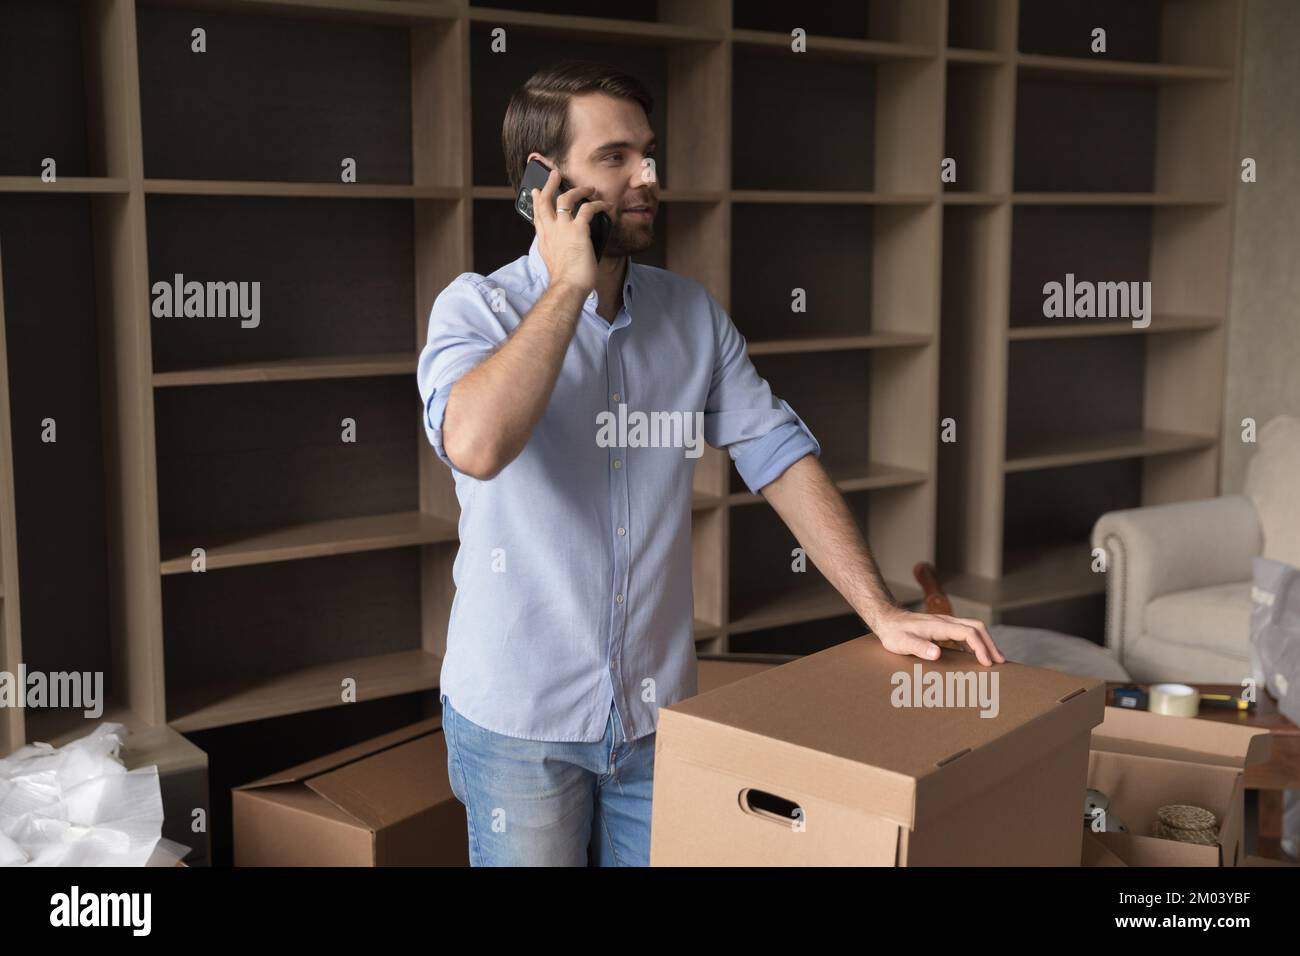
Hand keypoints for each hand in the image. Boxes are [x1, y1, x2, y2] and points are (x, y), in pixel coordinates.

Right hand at [531, 167, 609, 294]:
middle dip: (549, 185)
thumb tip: (566, 248)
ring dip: (578, 189)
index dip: (535, 201)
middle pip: (544, 201)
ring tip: (588, 187)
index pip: (537, 216)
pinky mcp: (578, 230)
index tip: (535, 192)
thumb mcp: (554, 263)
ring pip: (565, 198)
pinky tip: (605, 205)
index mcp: (544, 240)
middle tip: (554, 174)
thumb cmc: (564, 281)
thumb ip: (556, 251)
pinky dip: (598, 205)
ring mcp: (563, 228)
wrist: (567, 287)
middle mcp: (550, 231)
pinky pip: (588, 209)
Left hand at [869, 606, 1004, 665]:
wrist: (887, 620)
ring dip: (985, 642)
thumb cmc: (894, 633)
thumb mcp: (903, 643)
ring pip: (973, 628)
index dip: (980, 647)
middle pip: (977, 627)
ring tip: (994, 660)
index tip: (986, 663)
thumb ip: (919, 648)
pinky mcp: (944, 628)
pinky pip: (966, 633)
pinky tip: (976, 655)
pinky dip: (976, 643)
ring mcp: (946, 623)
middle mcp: (946, 621)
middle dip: (990, 644)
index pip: (968, 633)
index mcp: (940, 625)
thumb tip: (937, 654)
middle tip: (1000, 661)